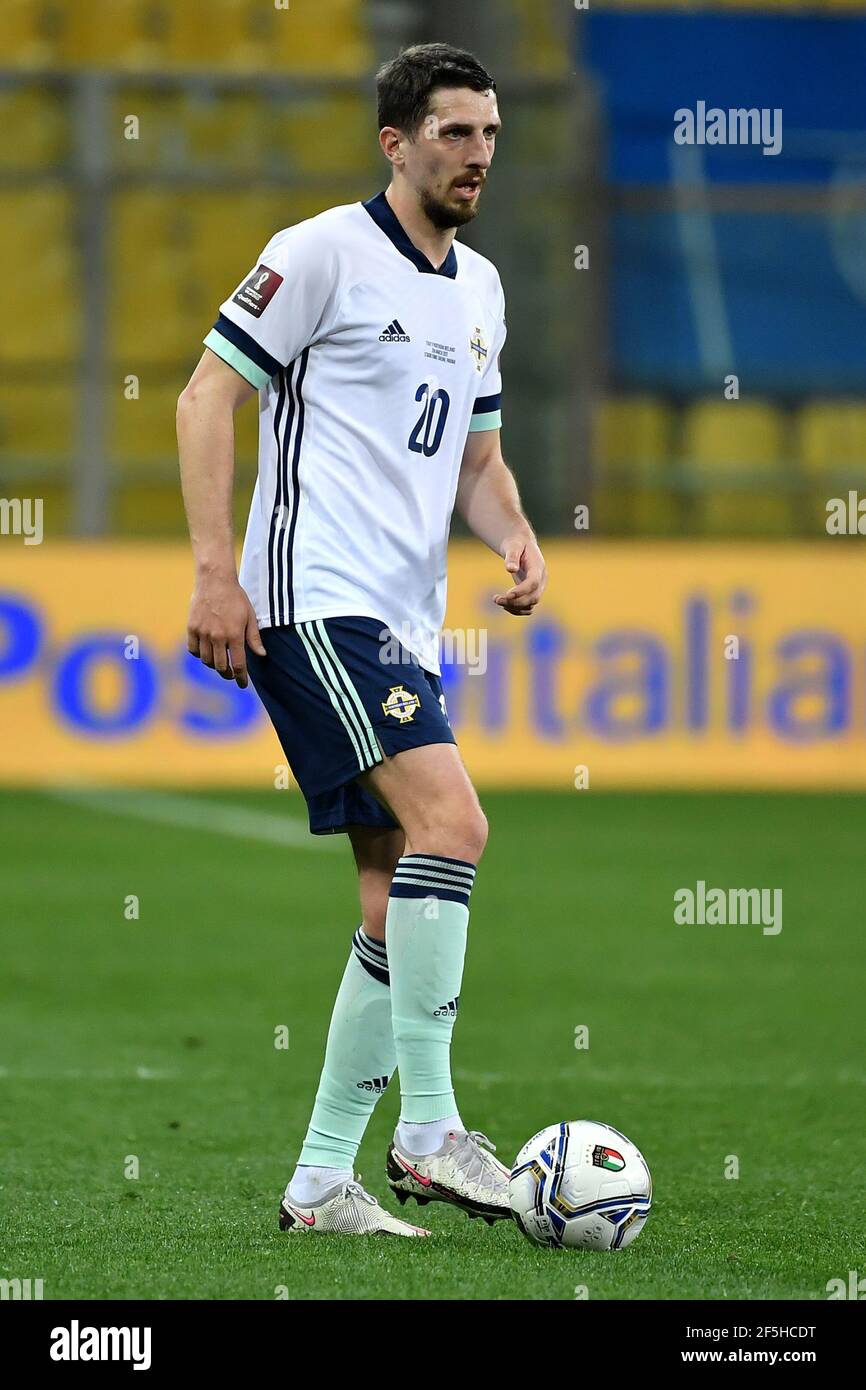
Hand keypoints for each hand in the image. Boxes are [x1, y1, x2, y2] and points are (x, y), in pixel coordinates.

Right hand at [187, 571, 265, 687]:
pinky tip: (206, 652)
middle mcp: (217, 637)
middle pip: (221, 667)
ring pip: (206, 660)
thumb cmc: (236, 598)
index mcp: (234, 635)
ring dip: (214, 665)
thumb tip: (262, 655)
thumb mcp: (250, 616)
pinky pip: (193, 650)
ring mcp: (203, 633)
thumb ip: (254, 638)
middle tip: (231, 674)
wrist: (215, 580)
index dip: (241, 678)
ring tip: (220, 663)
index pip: (238, 664)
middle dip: (228, 674)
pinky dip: (199, 655)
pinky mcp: (192, 628)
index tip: (243, 684)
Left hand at [494, 535, 546, 616]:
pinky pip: (527, 607)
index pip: (533, 582)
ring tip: (496, 600)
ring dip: (514, 607)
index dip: (521, 591)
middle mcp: (541, 579)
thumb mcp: (513, 546)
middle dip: (515, 602)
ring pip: (530, 604)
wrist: (522, 545)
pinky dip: (516, 609)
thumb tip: (510, 569)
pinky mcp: (531, 593)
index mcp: (538, 567)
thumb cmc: (516, 544)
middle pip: (533, 597)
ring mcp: (538, 587)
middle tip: (496, 599)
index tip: (507, 595)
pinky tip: (503, 603)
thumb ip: (512, 557)